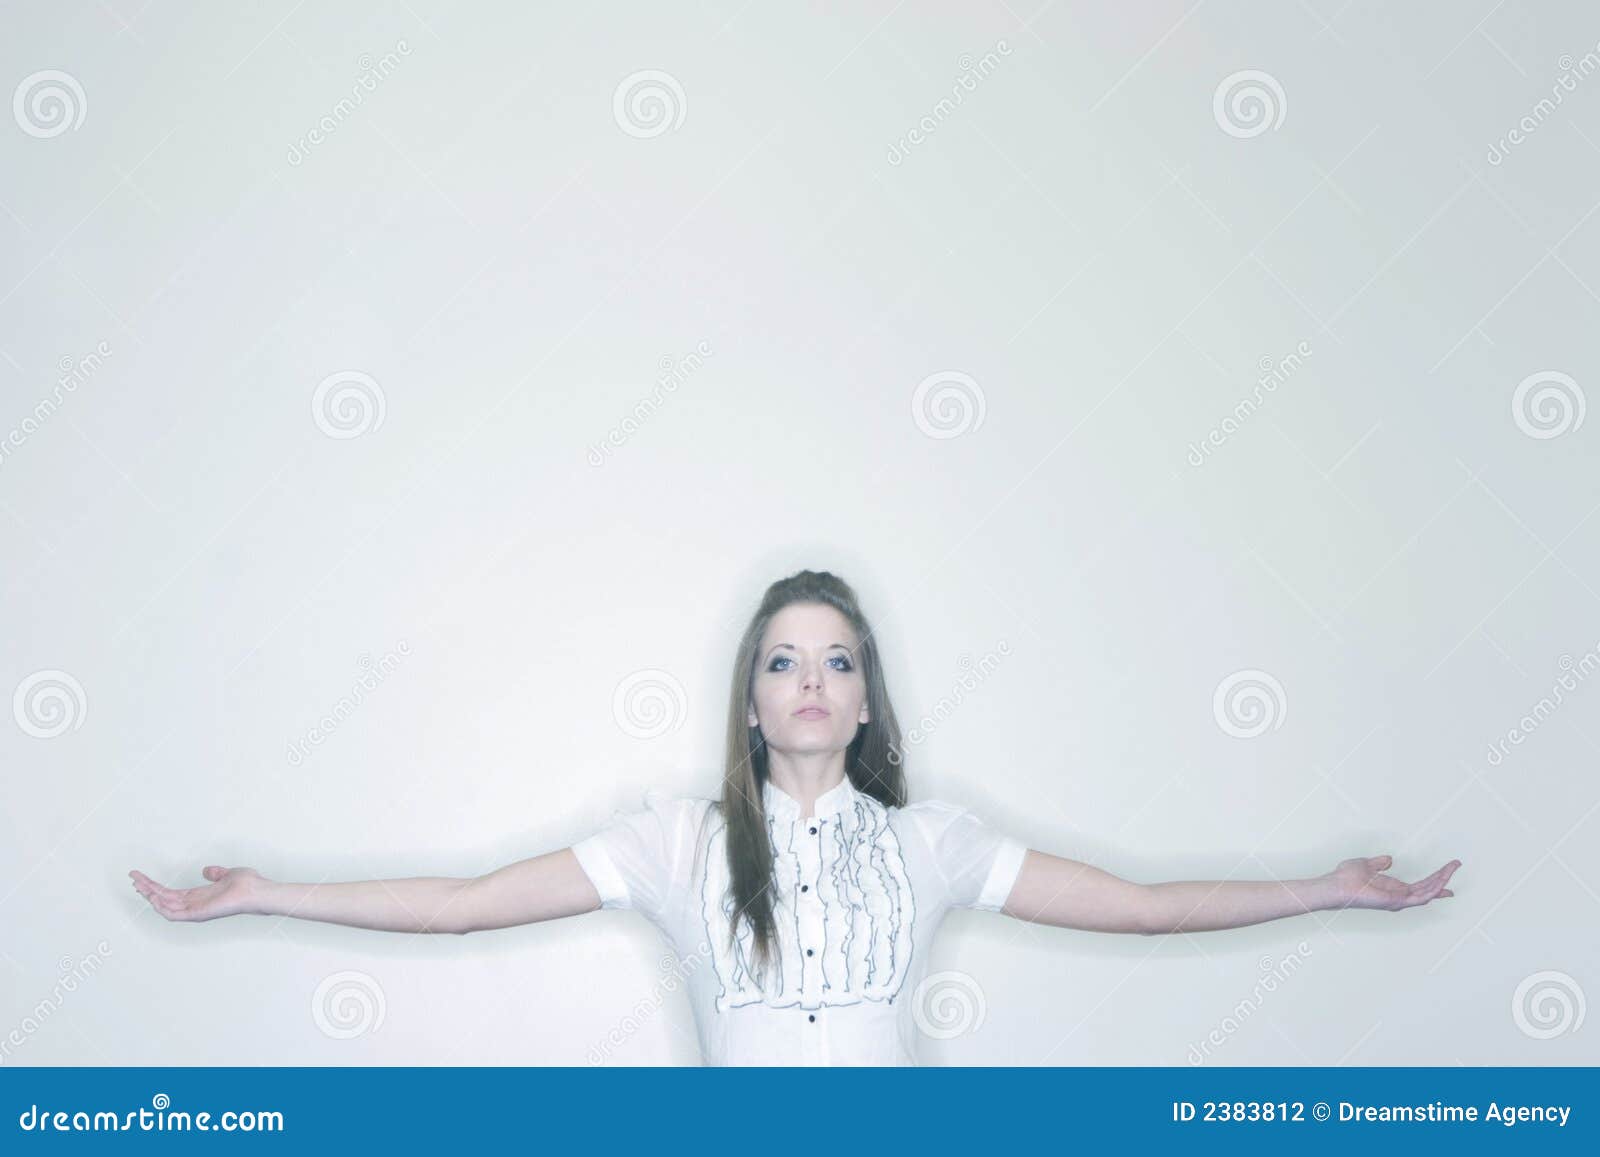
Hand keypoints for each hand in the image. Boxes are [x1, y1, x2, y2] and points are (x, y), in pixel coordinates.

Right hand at [128, 865, 263, 921]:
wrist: (258, 890)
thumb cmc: (248, 884)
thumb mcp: (228, 874)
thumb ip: (215, 873)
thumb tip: (207, 870)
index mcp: (199, 896)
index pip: (170, 893)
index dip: (155, 886)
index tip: (141, 877)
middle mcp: (195, 904)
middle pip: (163, 898)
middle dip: (147, 889)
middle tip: (133, 878)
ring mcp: (196, 910)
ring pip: (165, 906)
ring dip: (150, 895)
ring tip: (138, 884)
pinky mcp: (199, 913)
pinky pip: (174, 914)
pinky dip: (161, 907)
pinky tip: (152, 896)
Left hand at [1326, 854, 1459, 911]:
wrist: (1336, 885)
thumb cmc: (1345, 877)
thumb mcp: (1366, 865)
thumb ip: (1379, 863)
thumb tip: (1388, 859)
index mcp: (1393, 888)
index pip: (1419, 886)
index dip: (1435, 881)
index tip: (1448, 877)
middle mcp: (1398, 896)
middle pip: (1428, 888)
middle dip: (1443, 877)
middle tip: (1456, 865)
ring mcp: (1398, 900)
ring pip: (1428, 892)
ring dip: (1442, 880)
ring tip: (1453, 867)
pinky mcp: (1396, 901)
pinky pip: (1420, 897)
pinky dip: (1433, 889)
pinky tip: (1442, 881)